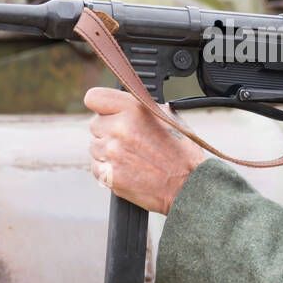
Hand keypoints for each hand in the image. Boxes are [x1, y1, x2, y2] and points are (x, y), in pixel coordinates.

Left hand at [85, 87, 209, 214]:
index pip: (94, 97)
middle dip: (108, 131)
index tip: (106, 112)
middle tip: (129, 140)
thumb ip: (138, 107)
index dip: (100, 106)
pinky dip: (108, 170)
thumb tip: (120, 104)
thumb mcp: (167, 116)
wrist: (189, 185)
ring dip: (108, 151)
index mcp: (133, 109)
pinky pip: (97, 167)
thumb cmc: (181, 151)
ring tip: (132, 157)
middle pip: (95, 124)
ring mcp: (113, 153)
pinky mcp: (110, 175)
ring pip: (95, 147)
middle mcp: (119, 129)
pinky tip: (128, 170)